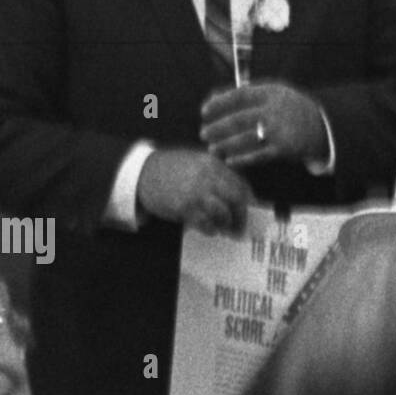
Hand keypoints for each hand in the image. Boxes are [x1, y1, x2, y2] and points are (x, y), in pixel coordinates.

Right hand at [135, 148, 253, 234]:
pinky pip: (204, 222)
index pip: (240, 182)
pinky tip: (211, 231)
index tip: (253, 210)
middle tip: (242, 226)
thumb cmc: (172, 169)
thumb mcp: (198, 163)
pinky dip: (210, 229)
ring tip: (227, 230)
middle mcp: (208, 176)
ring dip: (227, 224)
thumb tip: (238, 195)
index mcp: (214, 164)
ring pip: (222, 211)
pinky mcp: (183, 206)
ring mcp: (196, 192)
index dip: (249, 199)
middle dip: (242, 214)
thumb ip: (217, 175)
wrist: (142, 172)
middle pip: (236, 197)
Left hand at [199, 80, 328, 168]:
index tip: (204, 111)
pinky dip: (241, 159)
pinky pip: (257, 156)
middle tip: (204, 133)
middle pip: (239, 120)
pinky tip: (229, 160)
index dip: (219, 104)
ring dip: (225, 145)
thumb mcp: (271, 93)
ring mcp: (279, 131)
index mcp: (271, 93)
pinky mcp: (283, 149)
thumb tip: (212, 97)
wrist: (321, 125)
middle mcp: (275, 111)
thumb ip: (244, 93)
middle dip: (218, 128)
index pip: (239, 96)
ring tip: (212, 148)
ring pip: (245, 139)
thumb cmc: (287, 107)